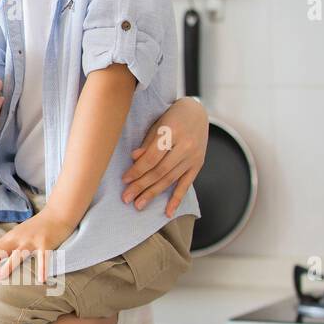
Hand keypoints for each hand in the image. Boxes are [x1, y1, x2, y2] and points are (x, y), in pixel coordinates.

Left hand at [0, 210, 75, 283]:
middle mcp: (19, 238)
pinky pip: (43, 258)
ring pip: (18, 254)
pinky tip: (42, 280)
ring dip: (8, 265)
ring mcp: (32, 240)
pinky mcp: (46, 243)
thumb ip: (11, 244)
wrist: (57, 213)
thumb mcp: (21, 233)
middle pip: (0, 250)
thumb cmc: (38, 227)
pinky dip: (42, 269)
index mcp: (11, 236)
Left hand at [121, 97, 208, 215]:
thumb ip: (147, 142)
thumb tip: (134, 158)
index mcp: (172, 132)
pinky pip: (186, 184)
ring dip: (154, 193)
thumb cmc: (171, 116)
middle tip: (126, 198)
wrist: (198, 112)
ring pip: (171, 179)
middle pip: (160, 171)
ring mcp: (194, 157)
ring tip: (139, 204)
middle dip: (141, 186)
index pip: (152, 157)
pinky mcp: (198, 165)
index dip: (137, 170)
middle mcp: (185, 146)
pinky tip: (168, 212)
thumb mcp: (157, 123)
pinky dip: (176, 199)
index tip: (124, 180)